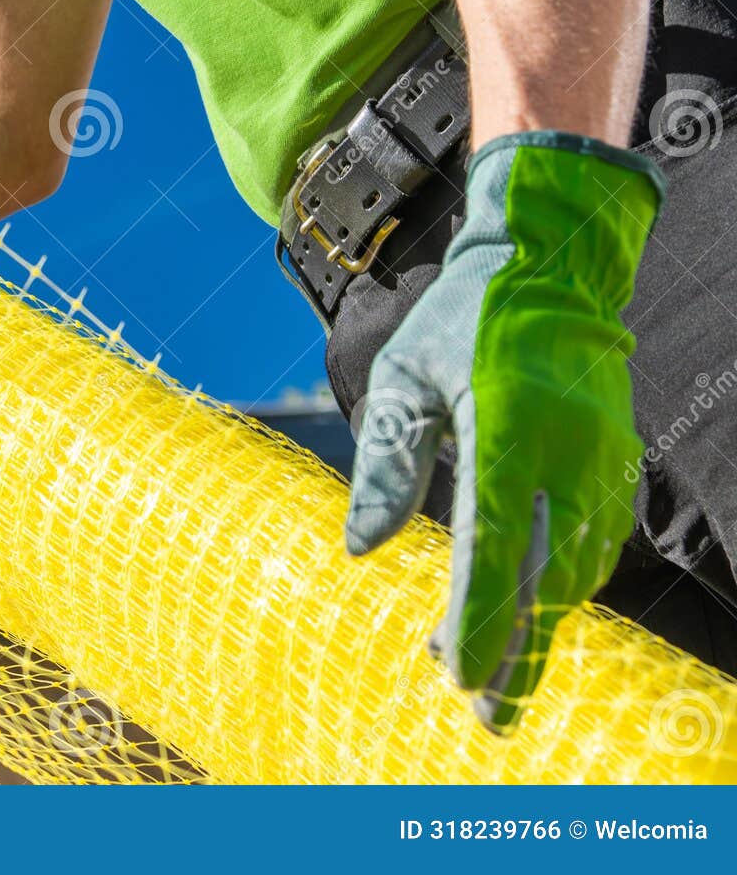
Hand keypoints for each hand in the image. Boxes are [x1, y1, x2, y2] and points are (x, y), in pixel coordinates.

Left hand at [347, 132, 663, 731]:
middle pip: (543, 571)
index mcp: (507, 424)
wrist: (550, 262)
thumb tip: (361, 552)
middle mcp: (565, 447)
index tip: (458, 674)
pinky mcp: (616, 458)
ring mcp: (601, 455)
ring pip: (577, 566)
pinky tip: (526, 614)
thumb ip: (384, 466)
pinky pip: (594, 540)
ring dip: (537, 624)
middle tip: (485, 714)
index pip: (491, 540)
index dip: (479, 615)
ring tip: (493, 675)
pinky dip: (561, 585)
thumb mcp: (402, 380)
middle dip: (517, 647)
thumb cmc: (459, 320)